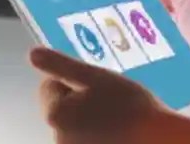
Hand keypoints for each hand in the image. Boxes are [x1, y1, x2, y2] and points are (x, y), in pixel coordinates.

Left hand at [30, 46, 170, 143]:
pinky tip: (119, 133)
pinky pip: (89, 138)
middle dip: (82, 102)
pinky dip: (100, 135)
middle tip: (111, 100)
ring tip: (119, 117)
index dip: (73, 80)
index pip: (50, 86)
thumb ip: (62, 66)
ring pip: (77, 126)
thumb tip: (33, 54)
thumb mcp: (96, 77)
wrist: (157, 140)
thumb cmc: (129, 107)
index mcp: (55, 114)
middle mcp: (57, 138)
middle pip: (63, 109)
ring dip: (92, 119)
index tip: (98, 85)